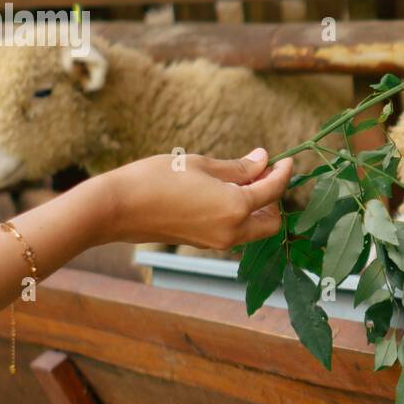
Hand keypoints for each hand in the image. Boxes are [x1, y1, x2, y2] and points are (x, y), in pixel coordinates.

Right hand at [86, 148, 294, 249]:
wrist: (117, 208)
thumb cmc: (156, 179)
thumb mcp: (201, 165)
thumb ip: (238, 167)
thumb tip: (263, 160)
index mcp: (235, 208)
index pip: (273, 191)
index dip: (283, 173)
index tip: (286, 159)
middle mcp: (232, 231)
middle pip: (271, 222)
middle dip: (273, 198)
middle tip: (264, 172)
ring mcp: (217, 241)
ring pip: (254, 230)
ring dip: (257, 208)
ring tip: (244, 179)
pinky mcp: (203, 243)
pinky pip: (235, 232)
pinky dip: (240, 215)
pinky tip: (227, 193)